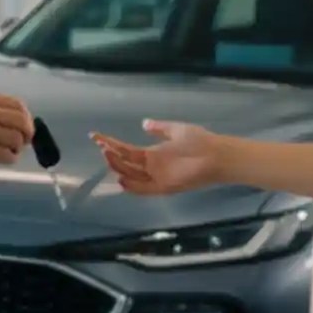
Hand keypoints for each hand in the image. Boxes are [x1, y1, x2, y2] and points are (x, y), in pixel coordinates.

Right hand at [0, 89, 34, 176]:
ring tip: (7, 151)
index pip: (16, 104)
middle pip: (20, 121)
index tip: (25, 127)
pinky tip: (1, 158)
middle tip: (22, 143)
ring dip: (17, 148)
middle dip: (27, 134)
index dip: (26, 117)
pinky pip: (7, 155)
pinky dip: (10, 158)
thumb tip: (22, 122)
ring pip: (16, 139)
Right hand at [89, 119, 222, 194]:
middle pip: (125, 163)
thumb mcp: (177, 129)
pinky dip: (133, 186)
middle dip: (111, 155)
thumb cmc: (199, 141)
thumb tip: (144, 123)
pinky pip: (145, 189)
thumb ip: (160, 128)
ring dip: (118, 166)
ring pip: (131, 174)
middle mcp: (152, 166)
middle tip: (101, 146)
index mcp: (153, 153)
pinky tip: (121, 179)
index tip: (95, 136)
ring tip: (106, 155)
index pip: (126, 149)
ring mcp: (157, 177)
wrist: (217, 155)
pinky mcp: (165, 187)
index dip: (110, 143)